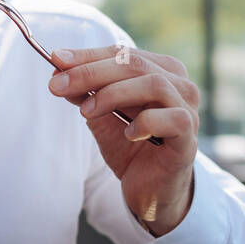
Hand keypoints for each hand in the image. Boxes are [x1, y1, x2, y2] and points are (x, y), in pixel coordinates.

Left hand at [47, 45, 198, 235]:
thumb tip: (57, 74)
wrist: (148, 189)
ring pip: (154, 85)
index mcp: (160, 71)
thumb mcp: (100, 116)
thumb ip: (84, 93)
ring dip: (113, 94)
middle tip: (58, 85)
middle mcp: (179, 85)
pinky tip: (128, 133)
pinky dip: (145, 122)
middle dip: (90, 73)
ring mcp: (188, 110)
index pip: (121, 54)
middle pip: (134, 64)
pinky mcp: (189, 138)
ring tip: (86, 111)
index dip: (87, 55)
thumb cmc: (129, 147)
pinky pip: (172, 119)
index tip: (55, 59)